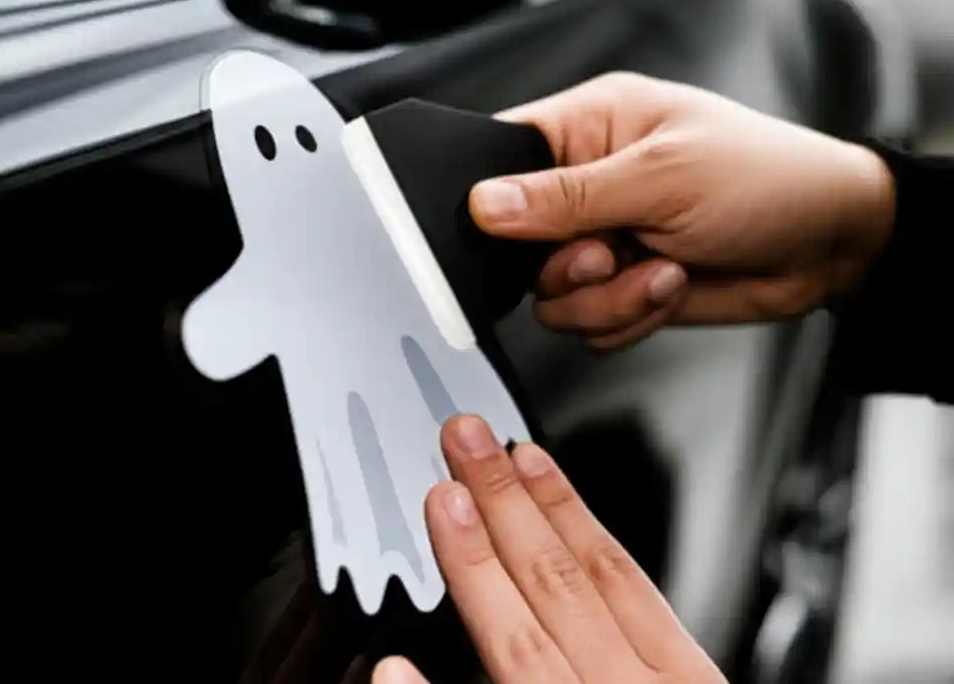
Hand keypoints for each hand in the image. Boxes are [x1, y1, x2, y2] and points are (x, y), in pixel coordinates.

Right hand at [372, 415, 724, 683]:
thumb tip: (394, 676)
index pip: (513, 638)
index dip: (472, 563)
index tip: (438, 499)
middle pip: (557, 586)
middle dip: (504, 502)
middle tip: (466, 436)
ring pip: (606, 579)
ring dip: (558, 508)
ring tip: (518, 451)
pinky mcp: (700, 681)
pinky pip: (649, 599)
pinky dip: (609, 545)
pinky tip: (579, 515)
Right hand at [470, 72, 895, 349]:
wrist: (833, 245)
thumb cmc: (768, 181)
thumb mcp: (660, 178)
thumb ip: (567, 197)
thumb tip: (485, 204)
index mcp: (590, 128)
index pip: (503, 157)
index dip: (494, 200)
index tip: (517, 231)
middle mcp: (588, 185)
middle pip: (517, 247)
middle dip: (568, 264)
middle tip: (611, 251)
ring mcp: (604, 241)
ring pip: (551, 297)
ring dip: (606, 299)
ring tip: (661, 271)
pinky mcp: (622, 288)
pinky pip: (587, 326)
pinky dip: (626, 319)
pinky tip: (670, 286)